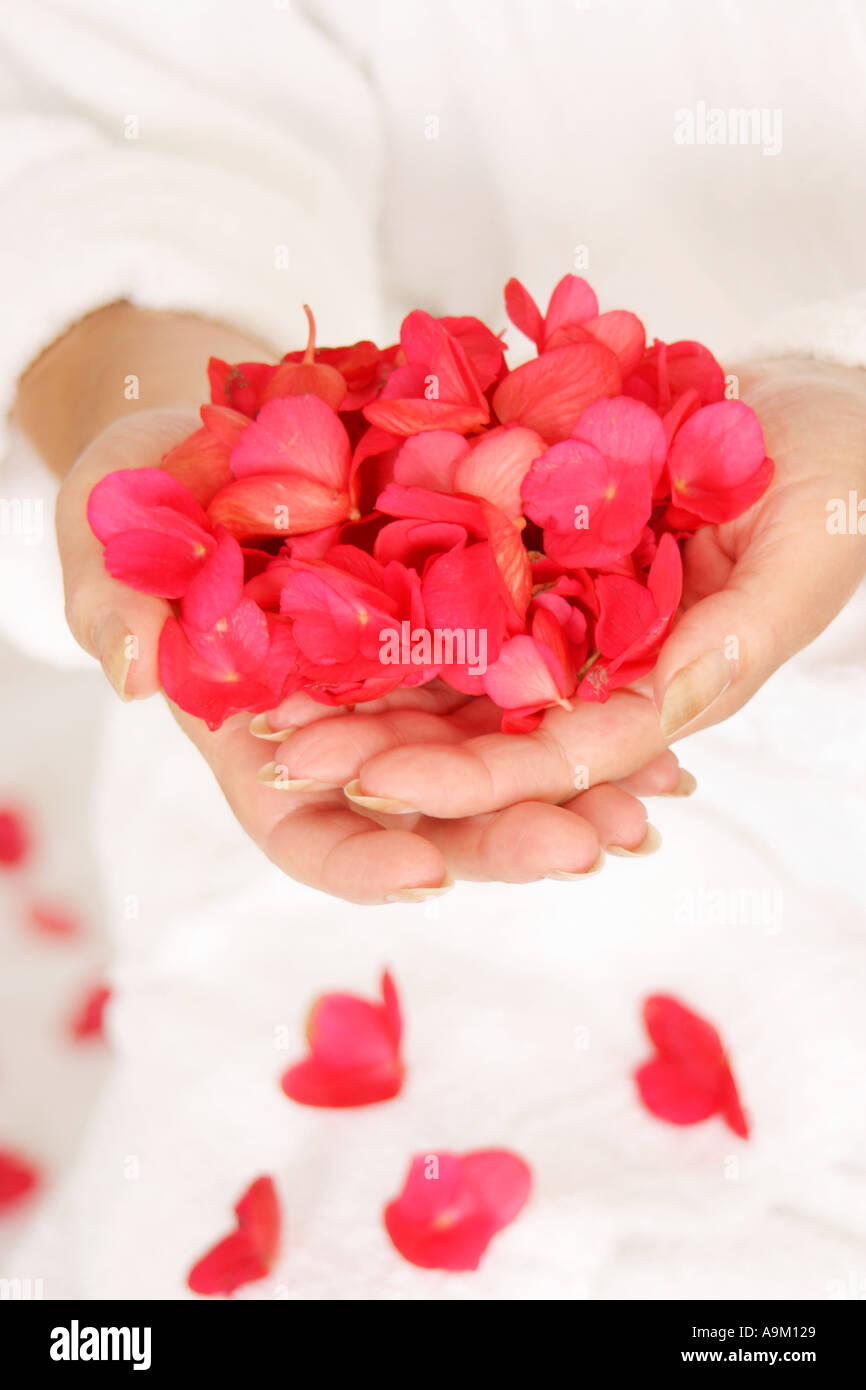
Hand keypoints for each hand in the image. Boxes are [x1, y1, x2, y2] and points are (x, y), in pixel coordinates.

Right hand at [52, 402, 684, 905]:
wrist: (221, 433)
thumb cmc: (144, 494)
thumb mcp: (109, 539)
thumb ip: (113, 606)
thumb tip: (131, 671)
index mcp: (259, 739)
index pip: (301, 832)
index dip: (357, 858)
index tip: (423, 872)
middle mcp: (349, 729)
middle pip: (425, 811)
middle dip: (503, 836)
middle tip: (583, 848)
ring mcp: (414, 681)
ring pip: (497, 760)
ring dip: (573, 791)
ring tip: (646, 811)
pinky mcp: (469, 622)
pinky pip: (536, 674)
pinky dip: (593, 703)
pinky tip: (661, 726)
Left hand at [275, 358, 865, 818]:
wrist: (827, 399)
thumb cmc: (843, 489)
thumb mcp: (790, 580)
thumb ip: (712, 664)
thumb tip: (625, 733)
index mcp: (652, 692)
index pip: (546, 760)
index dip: (463, 780)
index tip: (373, 789)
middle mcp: (592, 658)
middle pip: (477, 721)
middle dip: (383, 743)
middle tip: (284, 750)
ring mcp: (561, 597)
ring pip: (450, 653)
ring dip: (363, 676)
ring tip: (270, 691)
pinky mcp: (536, 529)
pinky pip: (454, 559)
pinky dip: (385, 581)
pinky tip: (309, 583)